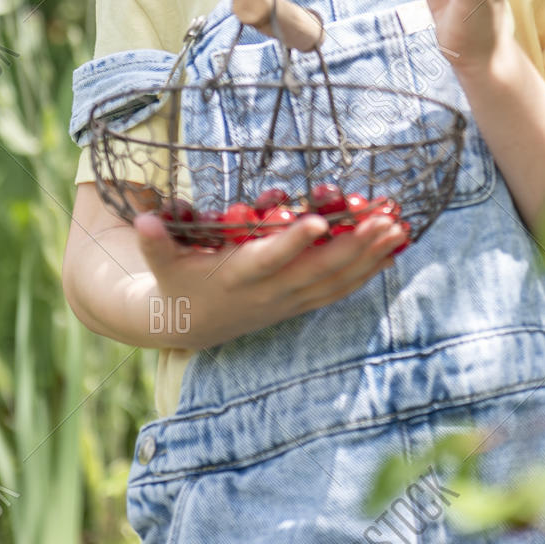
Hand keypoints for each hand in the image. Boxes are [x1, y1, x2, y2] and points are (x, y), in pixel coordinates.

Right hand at [132, 209, 406, 350]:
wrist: (190, 325)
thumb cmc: (177, 280)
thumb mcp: (162, 261)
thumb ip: (155, 240)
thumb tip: (144, 218)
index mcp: (237, 277)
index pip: (269, 260)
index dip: (292, 244)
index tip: (316, 221)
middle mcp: (270, 292)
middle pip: (318, 270)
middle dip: (354, 246)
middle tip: (385, 219)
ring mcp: (290, 301)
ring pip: (336, 281)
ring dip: (370, 256)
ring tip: (401, 229)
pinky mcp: (301, 304)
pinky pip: (340, 290)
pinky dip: (368, 272)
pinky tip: (394, 252)